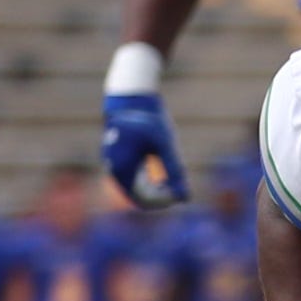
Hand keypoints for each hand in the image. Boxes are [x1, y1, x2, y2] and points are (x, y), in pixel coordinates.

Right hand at [99, 85, 183, 208]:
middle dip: (160, 197)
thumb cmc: (148, 119)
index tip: (179, 194)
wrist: (131, 98)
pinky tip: (164, 176)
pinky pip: (133, 178)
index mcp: (122, 169)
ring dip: (155, 190)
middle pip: (138, 197)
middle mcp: (114, 169)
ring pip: (136, 189)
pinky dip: (149, 182)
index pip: (141, 200)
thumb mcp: (165, 143)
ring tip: (174, 183)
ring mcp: (115, 163)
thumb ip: (175, 169)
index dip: (162, 202)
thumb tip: (185, 197)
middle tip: (180, 190)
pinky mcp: (120, 157)